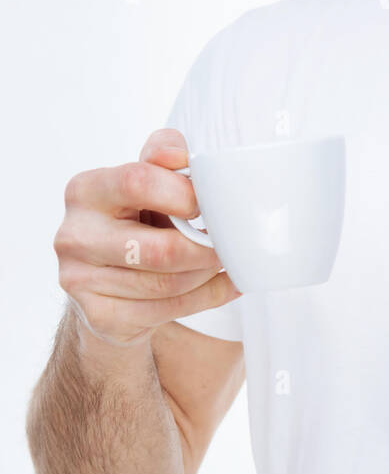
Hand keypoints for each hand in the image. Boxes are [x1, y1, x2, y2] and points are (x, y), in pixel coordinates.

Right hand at [54, 128, 240, 347]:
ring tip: (223, 260)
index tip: (205, 203)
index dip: (184, 193)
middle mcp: (74, 235)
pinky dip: (207, 297)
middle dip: (206, 248)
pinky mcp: (100, 316)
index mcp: (85, 190)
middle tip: (230, 242)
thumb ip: (163, 156)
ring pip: (169, 284)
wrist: (107, 280)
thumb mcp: (147, 178)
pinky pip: (167, 310)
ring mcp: (80, 281)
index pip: (139, 181)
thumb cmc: (136, 218)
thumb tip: (183, 157)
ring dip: (208, 273)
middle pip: (161, 249)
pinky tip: (222, 284)